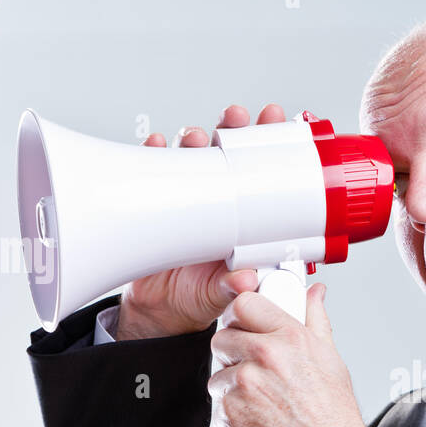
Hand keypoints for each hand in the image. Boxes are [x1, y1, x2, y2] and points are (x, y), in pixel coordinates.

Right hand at [114, 103, 287, 340]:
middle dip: (232, 129)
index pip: (260, 174)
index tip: (274, 121)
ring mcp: (188, 198)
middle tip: (236, 117)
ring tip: (195, 137)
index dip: (267, 147)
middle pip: (227, 155)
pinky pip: (152, 171)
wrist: (160, 309)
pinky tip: (153, 143)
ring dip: (193, 139)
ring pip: (191, 157)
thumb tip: (245, 280)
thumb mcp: (219, 294)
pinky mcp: (156, 201)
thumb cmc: (199, 297)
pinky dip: (151, 152)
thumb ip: (231, 286)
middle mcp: (219, 202)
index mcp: (244, 219)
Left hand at [207, 282, 377, 426]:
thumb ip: (315, 319)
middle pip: (222, 338)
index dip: (241, 316)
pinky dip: (233, 413)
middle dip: (233, 352)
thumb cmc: (333, 412)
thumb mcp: (330, 357)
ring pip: (217, 375)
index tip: (245, 326)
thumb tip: (314, 294)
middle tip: (253, 368)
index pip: (244, 304)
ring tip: (261, 400)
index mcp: (289, 338)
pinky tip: (257, 418)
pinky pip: (218, 405)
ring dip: (232, 386)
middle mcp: (263, 358)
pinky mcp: (230, 414)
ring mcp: (243, 387)